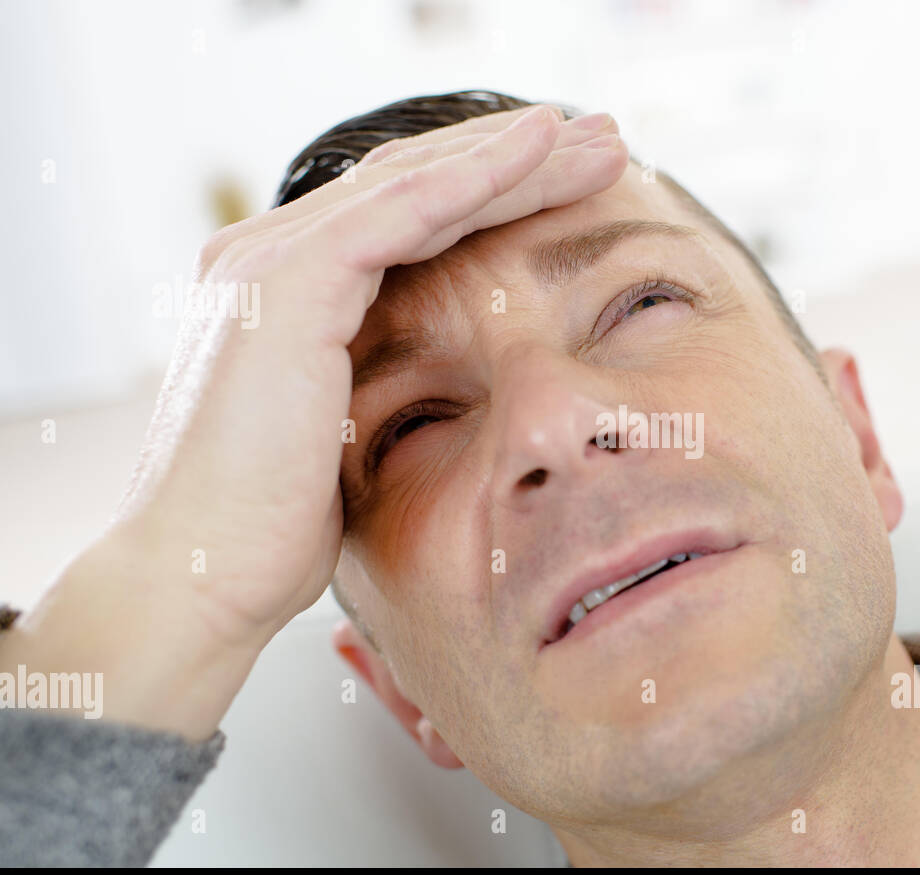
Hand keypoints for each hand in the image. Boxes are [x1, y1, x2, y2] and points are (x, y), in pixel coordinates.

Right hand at [9, 105, 626, 739]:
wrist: (200, 578)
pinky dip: (478, 175)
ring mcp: (270, 260)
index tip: (574, 188)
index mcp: (284, 291)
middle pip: (415, 185)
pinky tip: (542, 150)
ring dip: (517, 154)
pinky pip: (404, 209)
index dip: (491, 195)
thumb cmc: (273, 531)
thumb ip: (374, 385)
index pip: (403, 219)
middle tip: (604, 140)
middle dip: (517, 160)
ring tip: (600, 135)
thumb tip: (445, 389)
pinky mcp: (288, 280)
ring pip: (418, 182)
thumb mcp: (342, 437)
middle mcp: (268, 256)